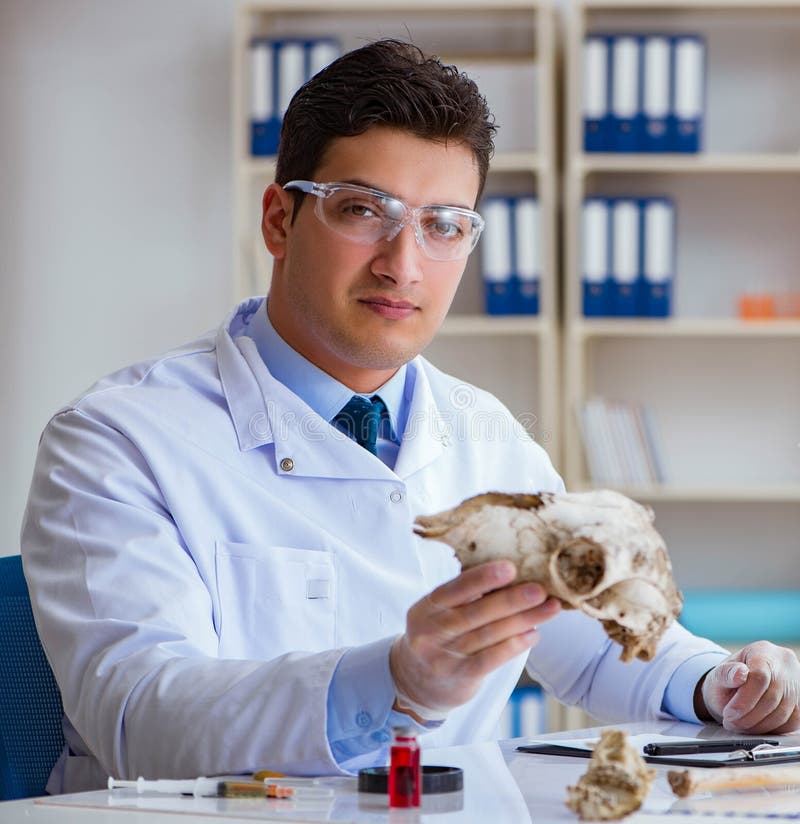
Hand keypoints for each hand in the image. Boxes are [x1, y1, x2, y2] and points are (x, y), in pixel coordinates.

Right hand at [389, 560, 560, 718]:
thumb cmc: (439, 636)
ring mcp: (444, 656)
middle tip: (540, 589)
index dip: (482, 578)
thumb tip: (511, 575)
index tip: (510, 567)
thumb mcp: (438, 613)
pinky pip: (492, 659)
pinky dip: (515, 645)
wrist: (417, 682)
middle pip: (476, 613)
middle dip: (512, 599)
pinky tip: (533, 634)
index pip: (454, 589)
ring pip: (490, 635)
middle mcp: (432, 631)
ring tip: (549, 609)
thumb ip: (464, 598)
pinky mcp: (460, 677)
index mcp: (426, 607)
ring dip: (523, 620)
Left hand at [698, 641, 799, 733]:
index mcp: (763, 651)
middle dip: (749, 716)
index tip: (729, 713)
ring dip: (759, 726)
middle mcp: (785, 664)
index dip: (744, 699)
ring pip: (783, 713)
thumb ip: (725, 674)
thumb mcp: (718, 674)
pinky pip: (791, 722)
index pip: (760, 676)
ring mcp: (797, 682)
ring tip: (740, 726)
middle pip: (772, 697)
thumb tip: (739, 673)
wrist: (738, 687)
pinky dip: (772, 729)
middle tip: (731, 723)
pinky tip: (755, 727)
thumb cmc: (728, 680)